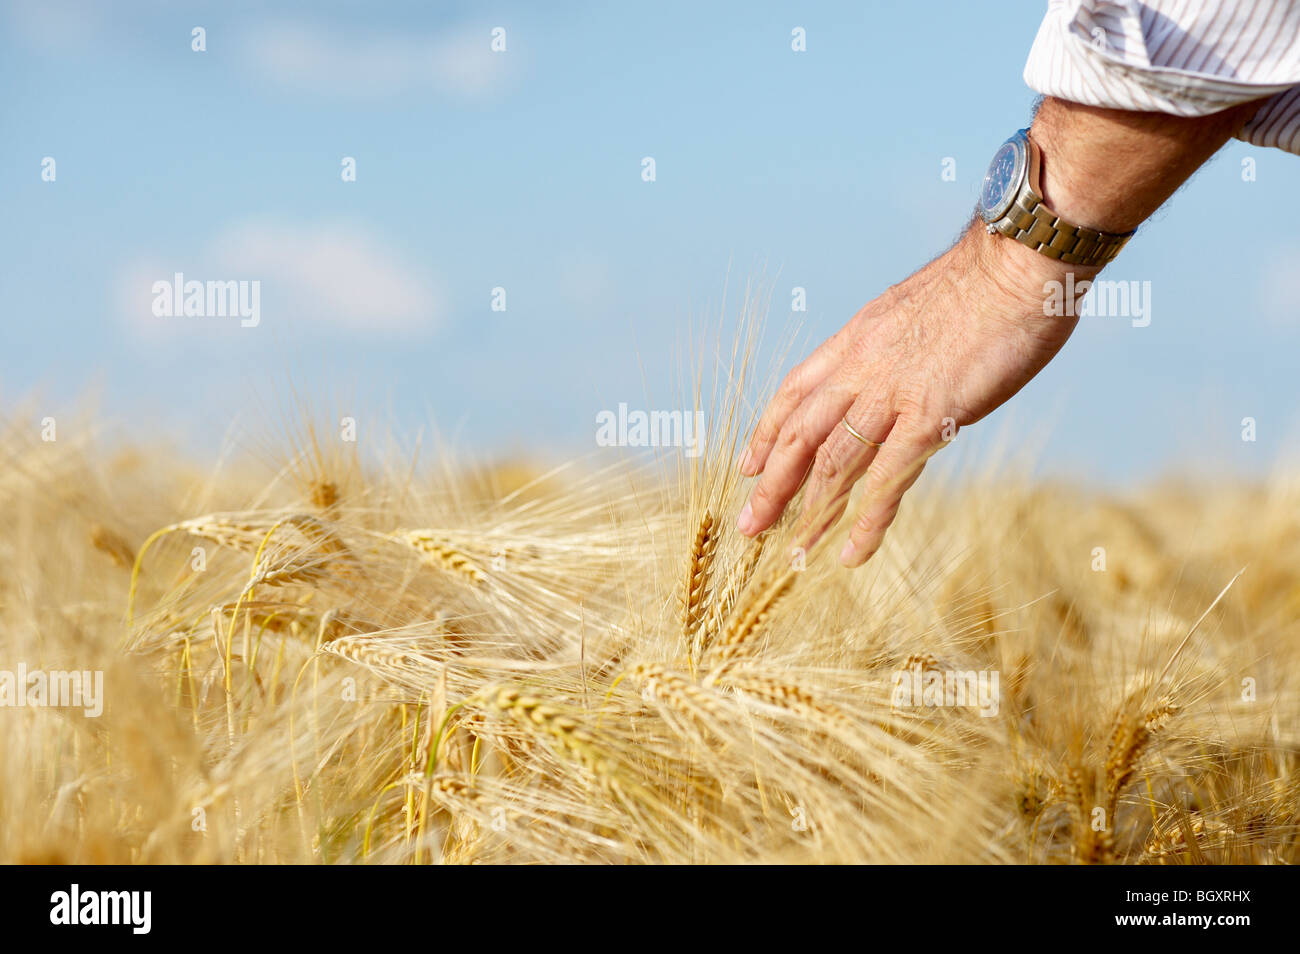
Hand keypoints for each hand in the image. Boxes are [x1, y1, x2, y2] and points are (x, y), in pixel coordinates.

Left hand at [736, 223, 1085, 566]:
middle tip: (750, 525)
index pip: (795, 392)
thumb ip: (895, 346)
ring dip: (810, 512)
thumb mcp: (916, 310)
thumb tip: (895, 368)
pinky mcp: (930, 415)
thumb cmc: (984, 284)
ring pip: (833, 463)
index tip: (748, 465)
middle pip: (799, 435)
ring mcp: (892, 393)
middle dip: (771, 485)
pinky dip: (865, 521)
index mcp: (856, 339)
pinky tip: (851, 553)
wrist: (1019, 263)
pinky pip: (887, 479)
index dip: (767, 432)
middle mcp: (862, 368)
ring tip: (793, 552)